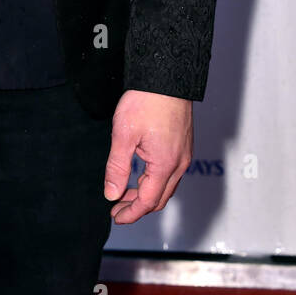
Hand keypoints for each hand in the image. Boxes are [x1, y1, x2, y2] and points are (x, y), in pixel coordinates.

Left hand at [103, 89, 192, 222]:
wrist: (166, 76)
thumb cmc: (145, 102)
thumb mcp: (123, 135)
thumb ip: (117, 167)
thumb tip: (111, 193)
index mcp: (165, 164)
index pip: (148, 201)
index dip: (131, 213)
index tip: (116, 217)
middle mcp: (179, 163)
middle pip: (160, 198)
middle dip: (138, 207)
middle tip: (117, 209)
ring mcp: (184, 154)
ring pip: (166, 186)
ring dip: (146, 194)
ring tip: (124, 193)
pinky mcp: (184, 145)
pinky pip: (171, 173)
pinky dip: (154, 180)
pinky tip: (140, 174)